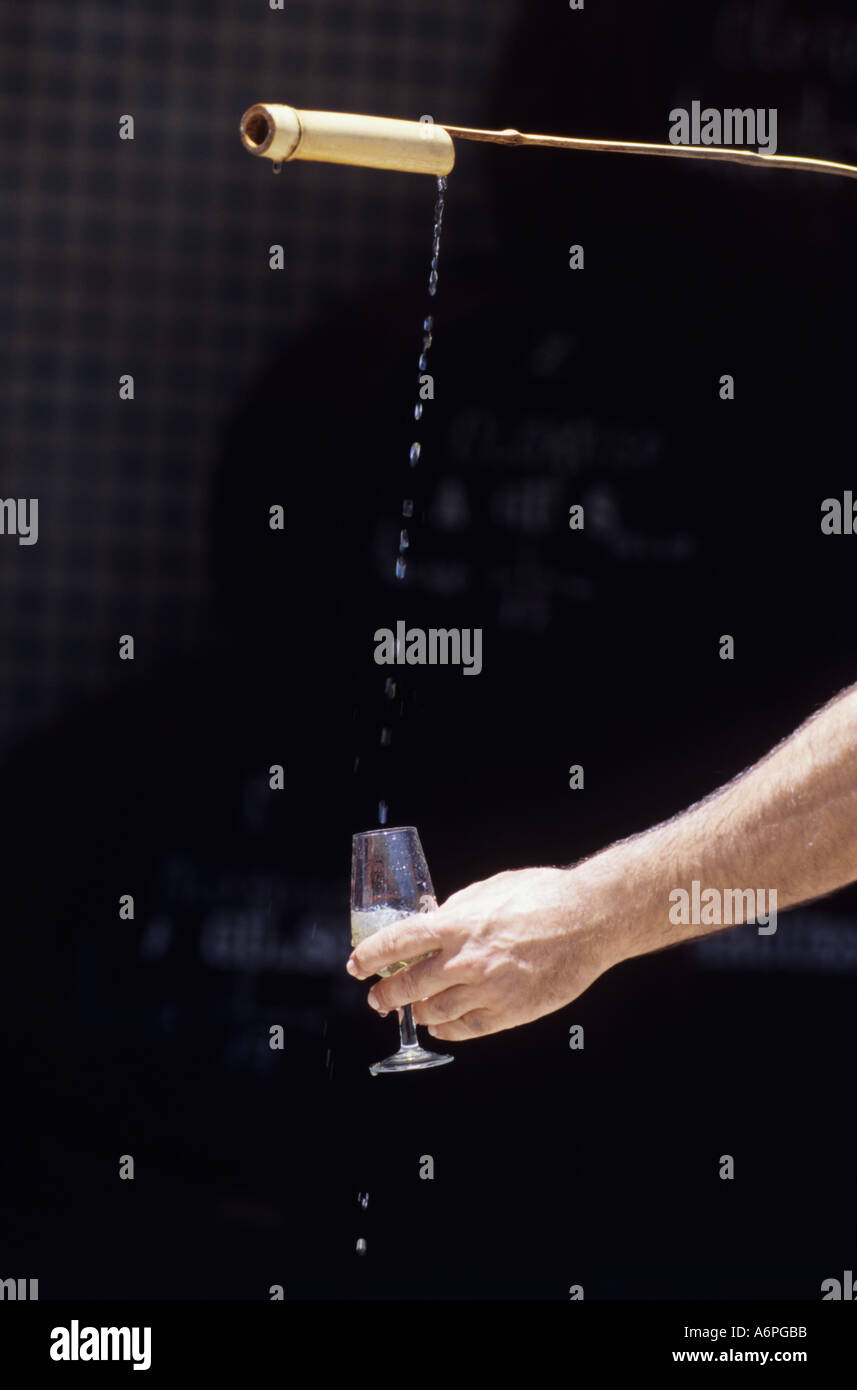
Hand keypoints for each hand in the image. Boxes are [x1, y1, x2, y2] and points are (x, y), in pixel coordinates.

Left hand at [345, 865, 617, 1040]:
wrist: (590, 919)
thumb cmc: (544, 896)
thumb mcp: (490, 889)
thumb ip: (457, 910)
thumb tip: (434, 923)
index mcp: (458, 925)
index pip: (398, 944)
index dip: (371, 957)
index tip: (357, 966)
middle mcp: (466, 960)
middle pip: (409, 985)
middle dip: (385, 995)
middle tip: (376, 997)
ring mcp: (487, 990)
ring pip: (434, 1012)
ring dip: (415, 1012)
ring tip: (410, 1010)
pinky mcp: (509, 1012)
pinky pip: (466, 1029)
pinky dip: (447, 1030)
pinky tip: (441, 1026)